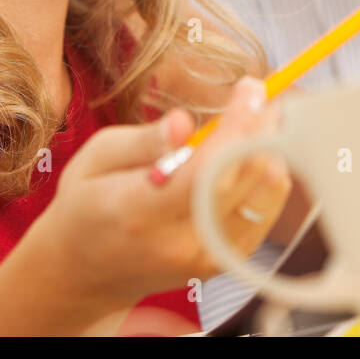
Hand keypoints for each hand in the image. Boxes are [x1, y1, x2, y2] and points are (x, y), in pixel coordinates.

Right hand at [26, 76, 291, 319]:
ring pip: (265, 195)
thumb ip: (143, 141)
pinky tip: (254, 153)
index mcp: (137, 211)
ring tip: (260, 119)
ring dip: (272, 149)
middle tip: (262, 93)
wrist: (87, 271)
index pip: (205, 169)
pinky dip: (268, 177)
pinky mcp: (224, 263)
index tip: (250, 87)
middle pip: (244, 179)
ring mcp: (205, 258)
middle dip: (263, 127)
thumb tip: (183, 121)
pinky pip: (265, 212)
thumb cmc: (89, 202)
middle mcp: (177, 242)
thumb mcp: (97, 157)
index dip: (237, 125)